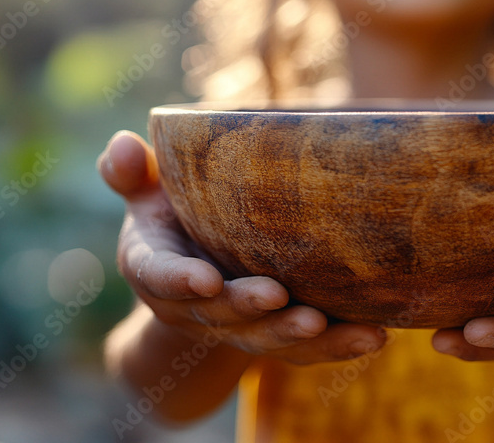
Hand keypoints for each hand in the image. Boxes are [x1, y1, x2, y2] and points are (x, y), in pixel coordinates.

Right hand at [98, 131, 386, 364]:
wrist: (200, 275)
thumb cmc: (175, 216)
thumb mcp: (147, 193)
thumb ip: (130, 172)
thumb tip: (120, 143)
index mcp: (156, 267)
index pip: (159, 276)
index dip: (180, 281)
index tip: (206, 279)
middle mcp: (194, 307)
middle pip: (219, 316)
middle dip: (248, 310)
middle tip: (277, 297)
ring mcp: (237, 328)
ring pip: (265, 341)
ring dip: (297, 338)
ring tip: (327, 324)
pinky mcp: (277, 337)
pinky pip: (306, 350)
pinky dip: (338, 346)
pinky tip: (373, 337)